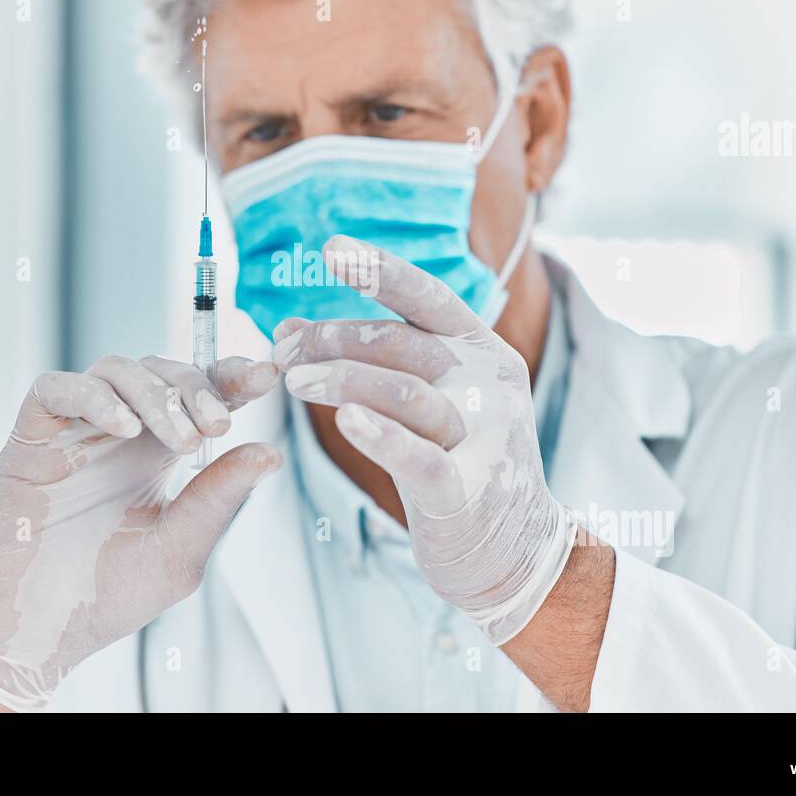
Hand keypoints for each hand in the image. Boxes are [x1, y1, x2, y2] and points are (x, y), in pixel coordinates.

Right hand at [0, 354, 281, 709]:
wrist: (31, 637)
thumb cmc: (102, 599)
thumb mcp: (179, 550)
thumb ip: (219, 499)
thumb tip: (272, 452)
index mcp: (157, 455)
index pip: (198, 395)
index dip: (230, 377)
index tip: (266, 377)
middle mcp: (118, 434)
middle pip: (162, 371)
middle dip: (198, 387)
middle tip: (217, 426)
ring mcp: (73, 432)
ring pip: (117, 371)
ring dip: (157, 395)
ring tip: (182, 441)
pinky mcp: (31, 439)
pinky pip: (56, 389)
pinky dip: (95, 397)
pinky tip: (126, 429)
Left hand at [273, 235, 577, 645]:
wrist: (513, 547)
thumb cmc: (456, 461)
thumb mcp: (423, 400)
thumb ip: (368, 361)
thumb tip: (288, 327)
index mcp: (482, 351)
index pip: (429, 297)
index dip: (381, 270)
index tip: (331, 248)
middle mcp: (487, 384)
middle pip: (401, 344)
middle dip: (333, 340)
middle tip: (282, 349)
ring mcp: (483, 437)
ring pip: (405, 392)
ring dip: (341, 379)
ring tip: (293, 380)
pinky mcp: (466, 491)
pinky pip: (420, 457)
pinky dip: (381, 436)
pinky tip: (347, 422)